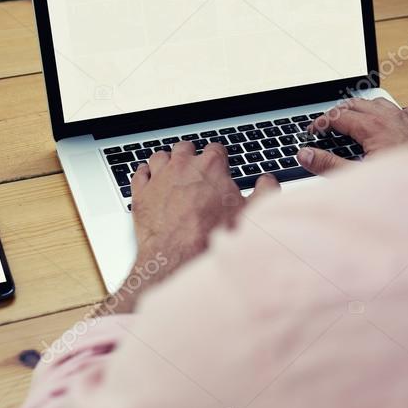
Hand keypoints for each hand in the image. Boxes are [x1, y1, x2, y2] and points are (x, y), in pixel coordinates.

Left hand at [110, 141, 279, 311]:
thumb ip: (265, 192)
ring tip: (172, 175)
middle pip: (185, 148)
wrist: (178, 259)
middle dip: (191, 157)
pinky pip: (139, 173)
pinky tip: (151, 182)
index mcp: (211, 167)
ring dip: (167, 163)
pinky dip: (145, 175)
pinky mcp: (141, 193)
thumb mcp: (251, 214)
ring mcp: (159, 178)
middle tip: (195, 172)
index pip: (215, 149)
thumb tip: (268, 181)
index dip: (218, 159)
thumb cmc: (212, 238)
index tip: (219, 167)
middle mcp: (183, 166)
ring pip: (160, 156)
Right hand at [298, 98, 407, 174]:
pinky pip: (405, 110)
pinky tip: (391, 122)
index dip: (320, 122)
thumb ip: (329, 165)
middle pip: (356, 104)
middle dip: (338, 112)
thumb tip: (306, 155)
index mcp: (372, 127)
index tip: (311, 131)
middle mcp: (390, 118)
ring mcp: (407, 120)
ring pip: (379, 103)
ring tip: (352, 119)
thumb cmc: (403, 184)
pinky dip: (394, 113)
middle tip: (326, 125)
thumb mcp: (358, 176)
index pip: (337, 116)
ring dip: (364, 108)